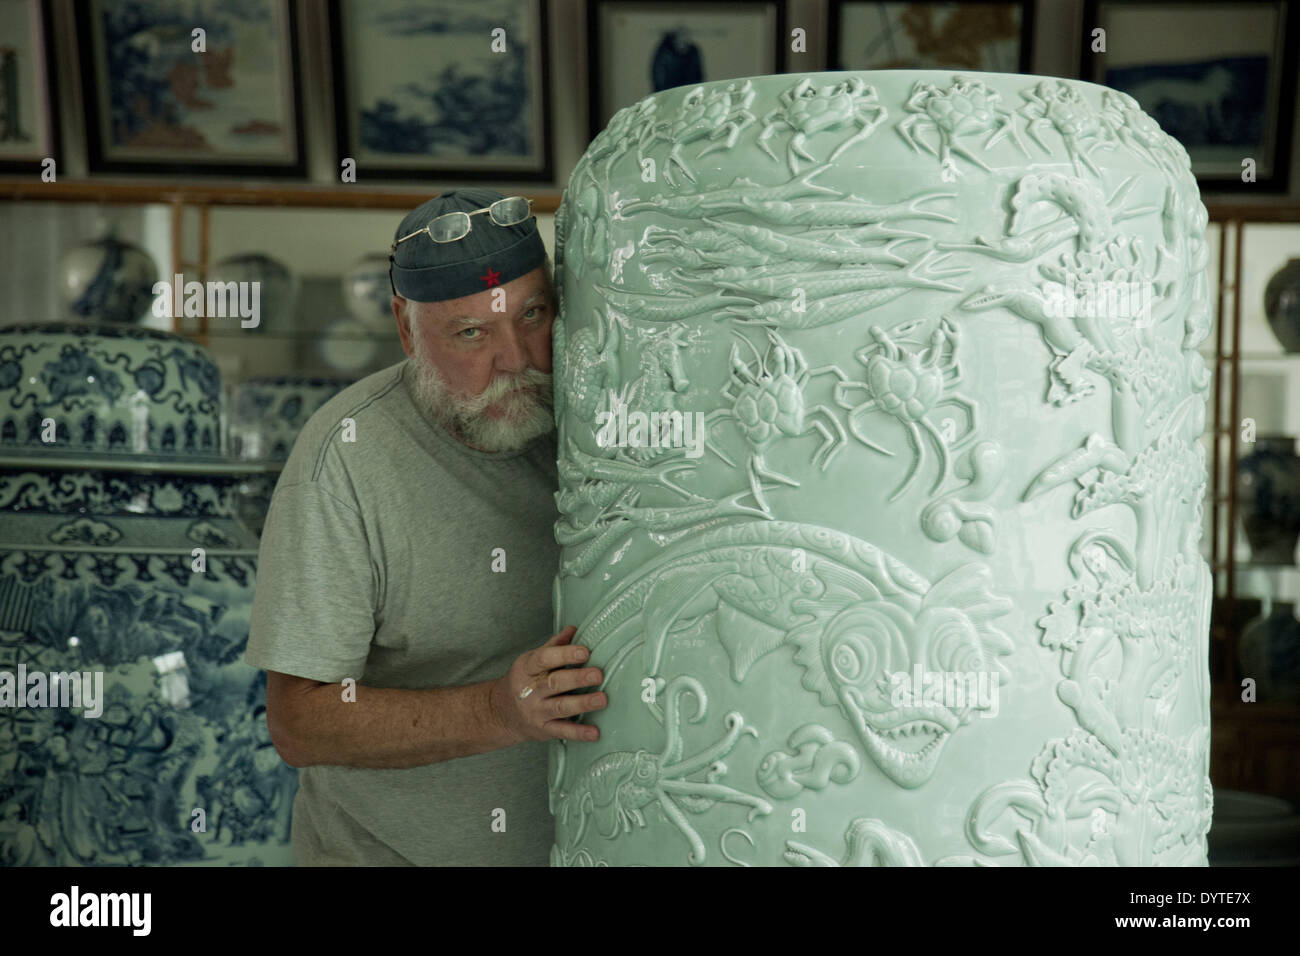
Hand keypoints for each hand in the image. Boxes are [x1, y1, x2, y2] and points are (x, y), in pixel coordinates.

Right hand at [491, 626, 605, 742]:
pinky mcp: (543, 730)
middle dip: (577, 679)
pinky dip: (579, 733)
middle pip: (554, 683)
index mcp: (527, 668)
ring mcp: (536, 711)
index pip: (544, 659)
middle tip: (598, 674)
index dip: (565, 654)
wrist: (500, 713)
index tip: (585, 651)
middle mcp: (530, 691)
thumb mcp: (532, 661)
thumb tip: (574, 629)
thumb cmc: (524, 681)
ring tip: (602, 699)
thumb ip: (554, 646)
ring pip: (560, 707)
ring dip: (582, 703)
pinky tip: (594, 732)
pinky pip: (562, 731)